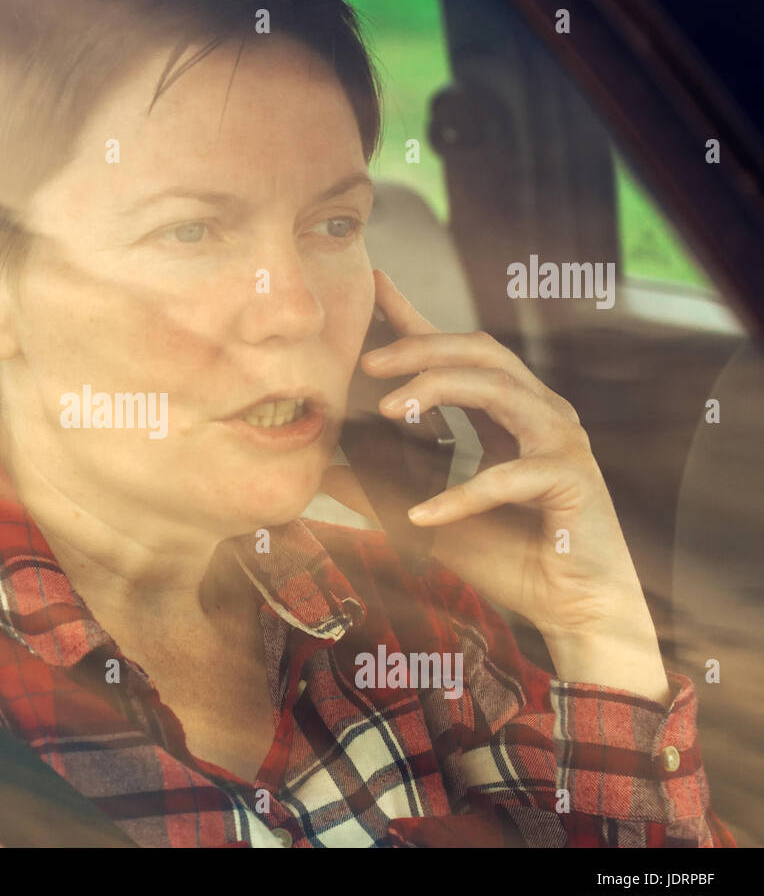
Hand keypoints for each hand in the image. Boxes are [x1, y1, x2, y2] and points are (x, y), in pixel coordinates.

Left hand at [350, 270, 669, 702]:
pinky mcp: (572, 481)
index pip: (458, 352)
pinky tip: (421, 514)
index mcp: (510, 412)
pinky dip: (461, 495)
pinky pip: (509, 476)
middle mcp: (540, 413)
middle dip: (421, 347)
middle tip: (365, 362)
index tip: (374, 287)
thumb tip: (321, 472)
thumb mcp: (428, 517)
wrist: (574, 609)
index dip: (416, 318)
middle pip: (480, 351)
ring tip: (387, 411)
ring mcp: (561, 442)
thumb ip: (382, 489)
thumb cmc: (510, 559)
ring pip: (499, 388)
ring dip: (439, 390)